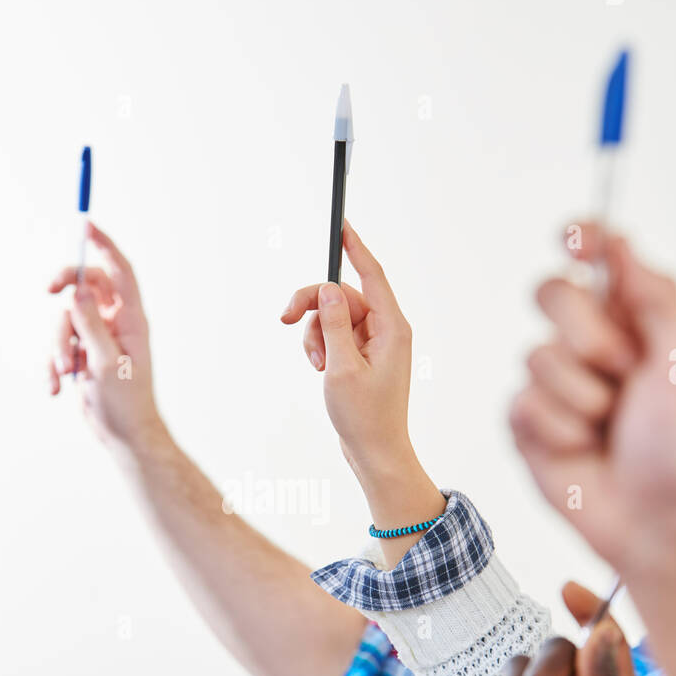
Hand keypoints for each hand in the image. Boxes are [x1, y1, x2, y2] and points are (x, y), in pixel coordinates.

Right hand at [47, 224, 160, 452]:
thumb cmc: (125, 403)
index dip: (104, 246)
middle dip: (64, 288)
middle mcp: (114, 323)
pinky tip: (56, 388)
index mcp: (131, 319)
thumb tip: (78, 291)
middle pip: (84, 286)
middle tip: (47, 289)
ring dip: (58, 346)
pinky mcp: (81, 354)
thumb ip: (91, 326)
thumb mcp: (107, 364)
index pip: (119, 272)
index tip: (85, 224)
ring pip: (64, 320)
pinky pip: (57, 346)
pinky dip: (52, 365)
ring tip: (66, 373)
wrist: (122, 435)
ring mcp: (96, 338)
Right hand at [281, 222, 414, 482]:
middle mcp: (386, 330)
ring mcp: (374, 343)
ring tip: (315, 364)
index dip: (355, 247)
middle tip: (284, 316)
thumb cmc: (364, 416)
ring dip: (315, 334)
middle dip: (312, 306)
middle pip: (342, 296)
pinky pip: (335, 335)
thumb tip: (329, 289)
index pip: (372, 275)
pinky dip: (321, 347)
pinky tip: (319, 370)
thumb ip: (333, 325)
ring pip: (333, 316)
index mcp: (392, 328)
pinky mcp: (362, 356)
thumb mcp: (341, 368)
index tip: (342, 223)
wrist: (375, 451)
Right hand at [510, 223, 675, 574]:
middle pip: (551, 291)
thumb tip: (619, 243)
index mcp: (632, 321)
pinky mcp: (528, 422)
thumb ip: (651, 295)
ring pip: (536, 355)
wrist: (654, 522)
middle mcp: (591, 345)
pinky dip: (558, 429)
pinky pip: (522, 402)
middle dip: (585, 332)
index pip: (596, 258)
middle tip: (620, 369)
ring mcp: (556, 383)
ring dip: (580, 396)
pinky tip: (581, 448)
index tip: (577, 241)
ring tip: (607, 426)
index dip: (581, 238)